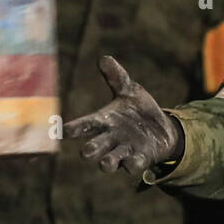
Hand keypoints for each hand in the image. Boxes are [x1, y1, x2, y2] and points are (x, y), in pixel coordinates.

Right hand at [63, 56, 183, 175]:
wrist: (161, 129)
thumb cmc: (138, 110)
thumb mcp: (129, 91)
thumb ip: (116, 77)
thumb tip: (104, 58)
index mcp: (105, 121)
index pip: (86, 124)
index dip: (74, 128)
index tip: (62, 132)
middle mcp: (111, 138)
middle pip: (97, 146)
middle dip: (92, 149)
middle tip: (86, 152)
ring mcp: (125, 150)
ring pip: (112, 160)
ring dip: (108, 162)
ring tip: (104, 164)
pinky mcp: (141, 158)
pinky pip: (134, 164)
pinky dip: (133, 165)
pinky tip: (132, 164)